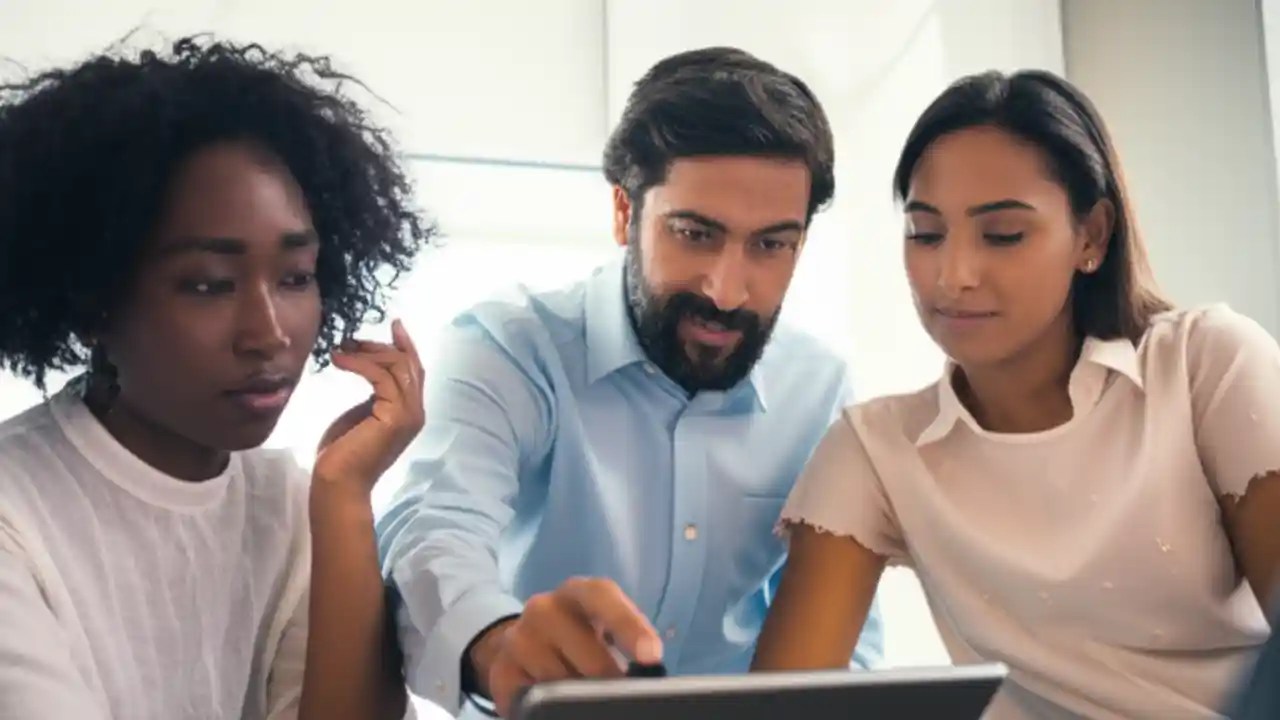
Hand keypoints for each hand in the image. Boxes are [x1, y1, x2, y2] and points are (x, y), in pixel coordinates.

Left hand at [314, 319, 424, 494]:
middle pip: (408, 364)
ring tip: (341, 350)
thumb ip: (375, 396)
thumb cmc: (343, 454)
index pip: (415, 371)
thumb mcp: (362, 415)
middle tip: (352, 339)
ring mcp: (409, 415)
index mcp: (411, 412)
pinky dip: (359, 364)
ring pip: (397, 367)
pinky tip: (340, 361)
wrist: (338, 482)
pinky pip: (381, 377)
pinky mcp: (395, 417)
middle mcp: (416, 412)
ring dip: (367, 353)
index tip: (395, 325)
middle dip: (381, 346)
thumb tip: (373, 371)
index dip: (406, 346)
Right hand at [473, 577, 663, 717]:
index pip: (601, 596)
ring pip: (557, 679)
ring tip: (585, 700)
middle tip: (623, 695)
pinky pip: (530, 697)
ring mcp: (517, 639)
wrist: (526, 646)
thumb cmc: (581, 637)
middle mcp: (544, 608)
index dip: (628, 624)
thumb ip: (625, 645)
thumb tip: (648, 674)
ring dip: (576, 695)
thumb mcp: (604, 631)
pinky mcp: (501, 671)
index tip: (651, 656)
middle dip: (607, 676)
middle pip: (582, 645)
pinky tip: (556, 707)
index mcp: (578, 592)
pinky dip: (548, 707)